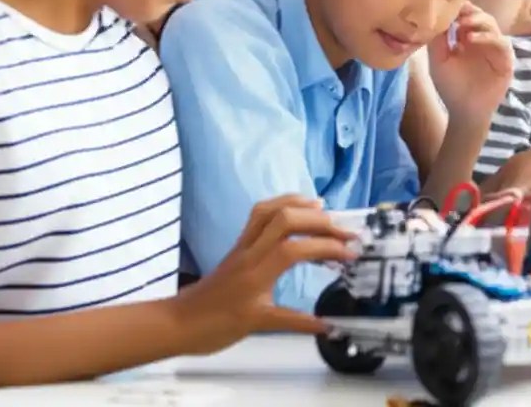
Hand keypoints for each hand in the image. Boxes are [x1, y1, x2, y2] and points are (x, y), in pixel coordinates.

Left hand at [173, 195, 356, 353]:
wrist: (179, 322)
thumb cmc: (215, 326)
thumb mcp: (259, 325)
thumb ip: (296, 322)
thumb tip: (327, 325)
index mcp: (256, 272)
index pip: (296, 249)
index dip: (326, 247)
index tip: (350, 255)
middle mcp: (250, 251)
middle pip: (285, 219)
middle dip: (320, 220)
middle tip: (345, 232)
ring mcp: (243, 245)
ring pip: (270, 210)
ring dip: (299, 204)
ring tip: (324, 210)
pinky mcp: (239, 245)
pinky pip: (260, 215)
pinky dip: (282, 207)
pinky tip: (295, 212)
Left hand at [428, 2, 513, 121]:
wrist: (464, 110)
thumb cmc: (451, 86)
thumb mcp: (438, 60)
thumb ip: (438, 40)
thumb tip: (439, 16)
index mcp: (468, 37)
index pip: (467, 15)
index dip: (460, 8)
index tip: (448, 5)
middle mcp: (484, 40)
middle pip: (482, 15)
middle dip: (469, 12)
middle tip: (457, 13)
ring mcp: (496, 49)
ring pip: (492, 25)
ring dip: (478, 21)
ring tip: (462, 25)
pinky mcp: (506, 60)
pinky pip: (501, 43)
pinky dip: (487, 37)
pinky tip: (471, 40)